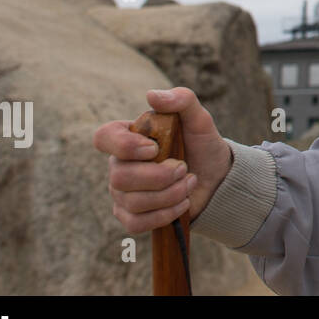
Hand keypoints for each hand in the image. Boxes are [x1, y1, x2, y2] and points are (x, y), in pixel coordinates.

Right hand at [93, 86, 233, 233]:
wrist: (215, 178)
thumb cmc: (202, 145)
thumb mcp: (199, 119)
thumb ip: (181, 100)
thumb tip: (151, 95)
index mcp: (129, 137)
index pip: (103, 138)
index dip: (124, 146)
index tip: (154, 148)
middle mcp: (119, 165)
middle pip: (120, 176)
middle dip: (160, 176)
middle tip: (184, 168)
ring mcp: (122, 193)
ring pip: (132, 201)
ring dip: (170, 194)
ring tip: (189, 183)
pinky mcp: (131, 216)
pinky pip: (136, 223)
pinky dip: (164, 214)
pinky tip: (182, 203)